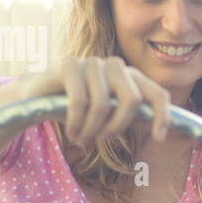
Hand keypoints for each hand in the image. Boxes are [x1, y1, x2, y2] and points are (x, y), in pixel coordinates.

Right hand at [30, 56, 171, 146]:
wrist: (38, 97)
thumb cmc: (77, 109)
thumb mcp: (108, 116)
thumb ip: (132, 117)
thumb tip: (162, 132)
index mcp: (130, 78)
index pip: (157, 93)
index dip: (163, 116)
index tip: (159, 139)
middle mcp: (115, 66)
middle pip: (132, 99)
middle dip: (117, 126)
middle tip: (101, 139)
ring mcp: (93, 62)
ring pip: (103, 104)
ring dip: (91, 129)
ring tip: (81, 139)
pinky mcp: (71, 64)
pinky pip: (80, 101)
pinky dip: (76, 123)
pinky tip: (71, 133)